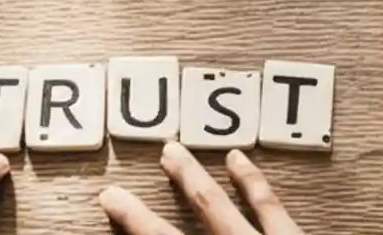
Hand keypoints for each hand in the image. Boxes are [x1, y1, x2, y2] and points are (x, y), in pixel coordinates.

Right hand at [100, 142, 302, 234]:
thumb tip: (166, 232)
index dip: (134, 221)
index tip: (111, 200)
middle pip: (188, 215)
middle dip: (155, 201)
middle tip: (132, 180)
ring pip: (220, 204)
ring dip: (194, 177)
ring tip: (176, 154)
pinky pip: (271, 207)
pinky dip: (251, 181)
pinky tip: (239, 160)